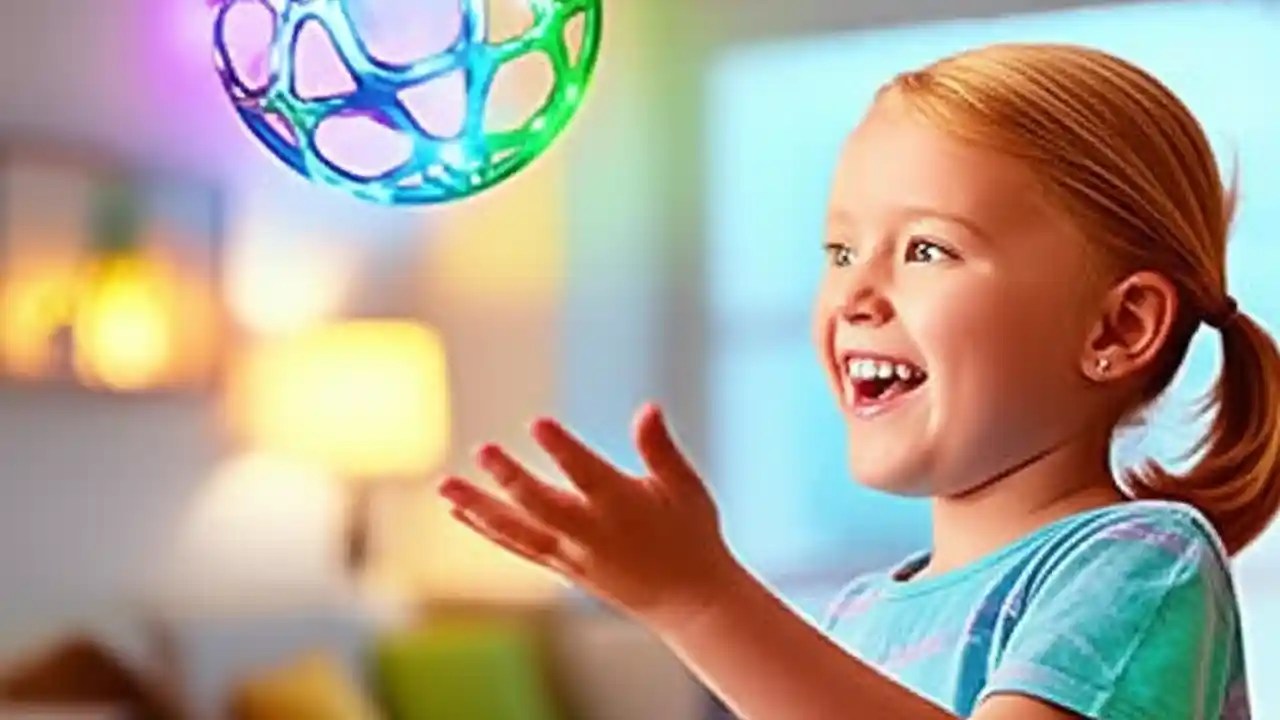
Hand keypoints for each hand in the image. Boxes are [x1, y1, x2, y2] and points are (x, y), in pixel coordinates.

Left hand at [437, 402, 743, 631]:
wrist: (689, 602)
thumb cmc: (692, 535)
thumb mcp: (685, 487)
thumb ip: (660, 448)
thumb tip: (648, 408)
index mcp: (622, 506)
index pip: (587, 474)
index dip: (563, 449)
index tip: (538, 424)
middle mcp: (591, 533)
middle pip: (542, 504)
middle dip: (510, 478)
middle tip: (482, 450)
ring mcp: (573, 554)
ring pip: (518, 530)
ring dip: (480, 508)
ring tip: (444, 486)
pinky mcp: (564, 568)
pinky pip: (518, 546)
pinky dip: (489, 529)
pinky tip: (462, 511)